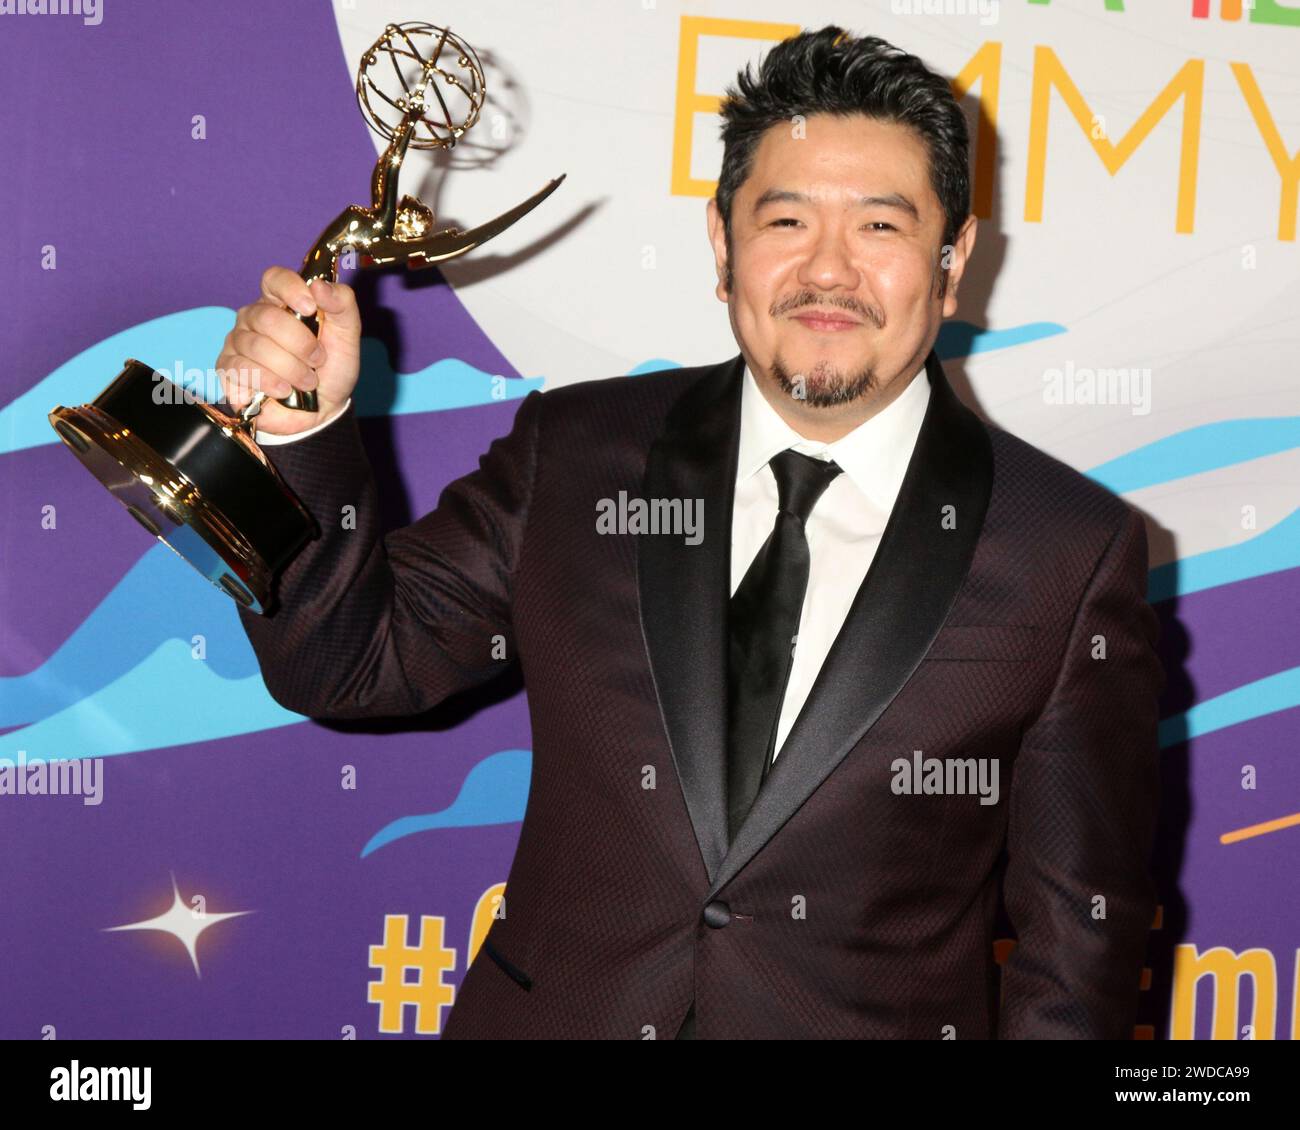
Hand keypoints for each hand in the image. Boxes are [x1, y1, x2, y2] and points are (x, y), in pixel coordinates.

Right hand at [216, 266, 361, 435]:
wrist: (323, 409)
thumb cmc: (331, 368)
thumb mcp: (347, 334)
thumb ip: (341, 303)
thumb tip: (319, 285)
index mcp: (281, 301)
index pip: (274, 278)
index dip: (290, 289)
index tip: (310, 308)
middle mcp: (255, 317)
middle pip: (266, 317)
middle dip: (300, 344)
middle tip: (318, 360)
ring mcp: (238, 342)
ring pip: (258, 347)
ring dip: (292, 369)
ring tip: (307, 381)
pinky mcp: (229, 368)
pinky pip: (244, 369)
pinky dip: (271, 383)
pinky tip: (285, 390)